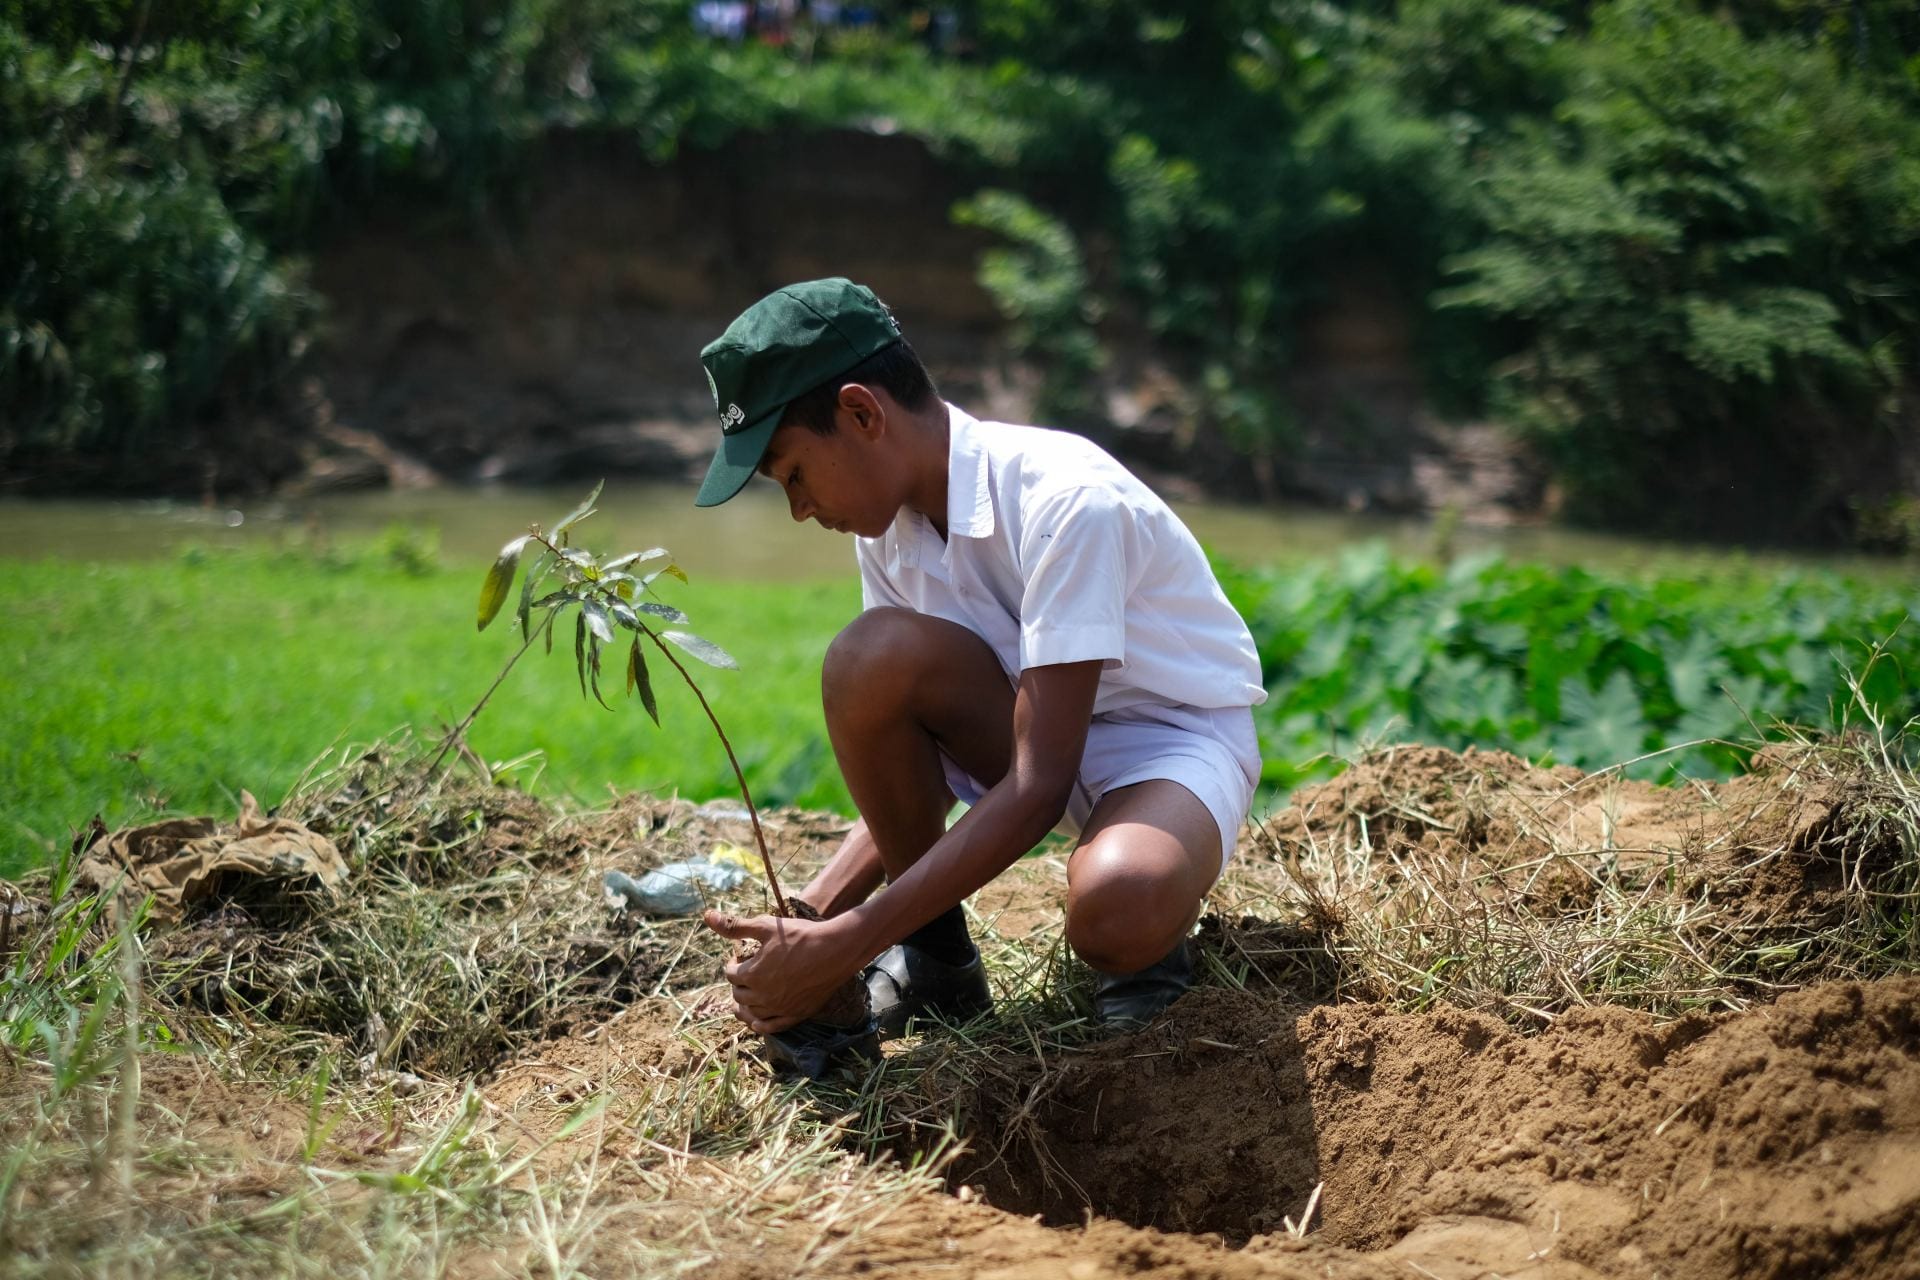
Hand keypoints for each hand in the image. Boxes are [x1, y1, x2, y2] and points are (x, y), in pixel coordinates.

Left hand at [703, 909, 864, 1033]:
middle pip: (739, 995)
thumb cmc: (800, 935)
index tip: (738, 958)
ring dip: (744, 1006)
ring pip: (752, 1014)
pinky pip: (771, 1027)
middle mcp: (763, 996)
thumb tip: (707, 916)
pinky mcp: (795, 1015)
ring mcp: (779, 1008)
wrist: (836, 950)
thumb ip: (735, 926)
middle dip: (737, 984)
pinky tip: (757, 1021)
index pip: (731, 974)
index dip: (732, 965)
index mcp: (752, 974)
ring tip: (745, 998)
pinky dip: (760, 1025)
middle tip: (743, 975)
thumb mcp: (766, 926)